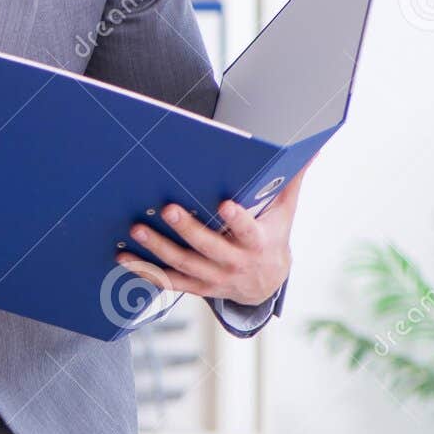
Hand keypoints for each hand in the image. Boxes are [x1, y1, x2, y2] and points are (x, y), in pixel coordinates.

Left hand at [115, 160, 310, 305]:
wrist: (266, 282)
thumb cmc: (272, 235)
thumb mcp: (285, 210)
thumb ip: (291, 179)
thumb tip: (309, 147)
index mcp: (258, 243)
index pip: (249, 232)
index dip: (238, 221)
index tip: (226, 204)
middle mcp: (235, 263)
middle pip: (209, 248)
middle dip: (188, 230)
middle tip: (168, 209)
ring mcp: (214, 278)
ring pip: (184, 264)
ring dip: (158, 248)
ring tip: (137, 230)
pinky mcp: (197, 287)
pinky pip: (168, 281)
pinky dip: (144, 270)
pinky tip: (123, 257)